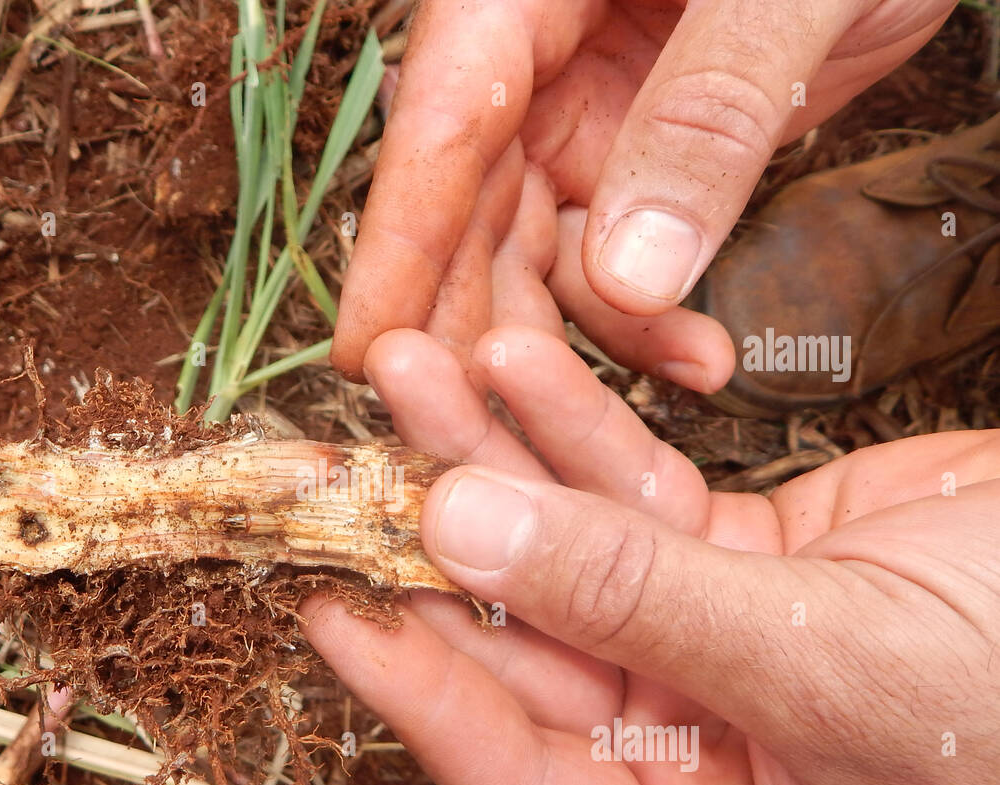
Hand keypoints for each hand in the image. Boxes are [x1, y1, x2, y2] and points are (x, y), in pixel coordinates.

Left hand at [304, 326, 999, 784]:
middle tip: (351, 461)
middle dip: (440, 547)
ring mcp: (708, 652)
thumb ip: (644, 604)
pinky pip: (632, 496)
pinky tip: (516, 367)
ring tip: (411, 374)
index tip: (334, 610)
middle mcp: (693, 758)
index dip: (426, 702)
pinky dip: (577, 429)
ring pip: (565, 555)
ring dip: (490, 460)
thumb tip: (465, 530)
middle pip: (526, 654)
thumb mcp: (838, 664)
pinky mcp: (736, 560)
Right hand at [331, 0, 954, 391]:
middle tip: (481, 429)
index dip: (399, 248)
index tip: (368, 355)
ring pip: (538, 255)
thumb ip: (708, 114)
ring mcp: (589, 116)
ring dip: (578, 342)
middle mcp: (537, 63)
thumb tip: (630, 277)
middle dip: (475, 324)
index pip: (441, 127)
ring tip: (633, 409)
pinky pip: (623, 262)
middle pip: (472, 211)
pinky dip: (652, 323)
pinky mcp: (645, 159)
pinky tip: (695, 363)